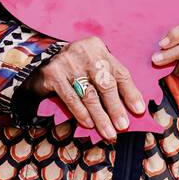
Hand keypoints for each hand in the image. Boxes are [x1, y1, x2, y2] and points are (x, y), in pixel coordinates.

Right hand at [24, 36, 145, 141]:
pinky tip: (88, 124)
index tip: (138, 110)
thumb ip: (109, 79)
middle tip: (123, 125)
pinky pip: (70, 97)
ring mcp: (67, 61)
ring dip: (100, 116)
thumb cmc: (74, 69)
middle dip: (115, 107)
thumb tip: (130, 107)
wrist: (40, 65)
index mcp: (98, 47)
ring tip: (108, 132)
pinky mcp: (53, 73)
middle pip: (105, 83)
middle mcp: (83, 51)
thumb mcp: (92, 66)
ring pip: (89, 94)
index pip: (119, 72)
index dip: (131, 93)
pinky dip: (81, 113)